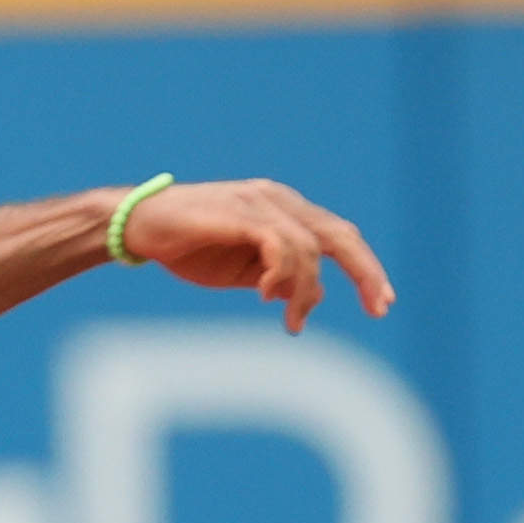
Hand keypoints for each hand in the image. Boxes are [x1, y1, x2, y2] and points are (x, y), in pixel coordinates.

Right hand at [117, 179, 396, 334]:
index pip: (338, 236)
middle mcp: (279, 201)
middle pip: (339, 235)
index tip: (382, 302)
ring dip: (305, 291)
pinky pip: (278, 243)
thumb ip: (279, 278)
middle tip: (379, 307)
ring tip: (290, 321)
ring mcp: (259, 203)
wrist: (141, 225)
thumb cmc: (191, 245)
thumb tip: (308, 298)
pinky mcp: (239, 213)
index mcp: (285, 211)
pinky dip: (281, 272)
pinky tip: (268, 295)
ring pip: (309, 248)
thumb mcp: (245, 270)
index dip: (365, 267)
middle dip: (365, 272)